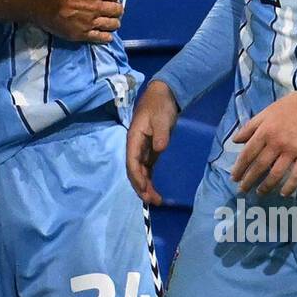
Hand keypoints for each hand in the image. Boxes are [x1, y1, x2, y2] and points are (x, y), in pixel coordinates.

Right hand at [39, 0, 122, 42]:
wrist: (38, 0)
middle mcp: (97, 7)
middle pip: (117, 10)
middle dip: (117, 8)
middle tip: (113, 9)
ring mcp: (90, 23)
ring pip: (111, 25)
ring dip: (114, 22)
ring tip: (112, 22)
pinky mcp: (81, 34)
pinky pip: (99, 38)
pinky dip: (106, 37)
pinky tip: (107, 36)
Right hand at [126, 79, 179, 205]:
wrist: (164, 95)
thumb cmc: (160, 105)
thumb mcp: (162, 118)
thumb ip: (161, 134)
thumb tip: (159, 149)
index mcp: (134, 138)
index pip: (132, 161)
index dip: (137, 177)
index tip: (145, 189)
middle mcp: (135, 146)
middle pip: (134, 170)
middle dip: (141, 187)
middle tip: (152, 201)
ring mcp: (142, 150)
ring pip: (140, 172)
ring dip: (145, 186)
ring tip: (156, 200)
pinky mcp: (150, 151)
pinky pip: (146, 169)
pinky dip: (149, 180)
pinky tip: (154, 191)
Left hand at [230, 73, 296, 196]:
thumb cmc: (292, 105)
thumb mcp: (267, 112)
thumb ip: (250, 127)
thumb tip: (235, 141)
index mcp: (264, 131)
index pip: (247, 154)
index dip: (239, 168)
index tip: (234, 178)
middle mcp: (276, 143)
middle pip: (259, 166)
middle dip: (249, 180)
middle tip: (242, 190)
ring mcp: (292, 150)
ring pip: (276, 173)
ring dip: (266, 186)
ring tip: (260, 193)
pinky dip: (289, 186)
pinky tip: (284, 193)